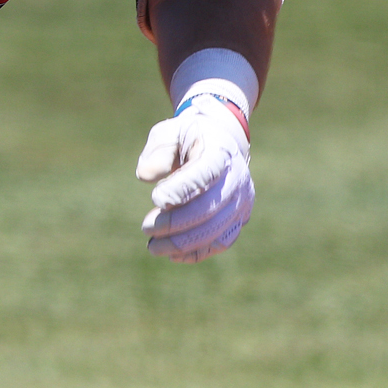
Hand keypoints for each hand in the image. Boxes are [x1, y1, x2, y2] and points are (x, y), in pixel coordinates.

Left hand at [135, 95, 252, 262]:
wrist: (221, 142)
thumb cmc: (188, 138)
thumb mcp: (170, 132)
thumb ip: (157, 150)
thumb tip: (146, 176)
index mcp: (220, 152)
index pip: (203, 176)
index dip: (180, 191)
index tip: (155, 198)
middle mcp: (236, 179)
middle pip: (209, 209)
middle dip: (175, 223)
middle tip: (146, 227)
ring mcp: (241, 202)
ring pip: (215, 232)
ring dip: (182, 244)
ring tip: (153, 247)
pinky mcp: (239, 220)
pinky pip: (221, 243)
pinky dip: (197, 253)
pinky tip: (172, 255)